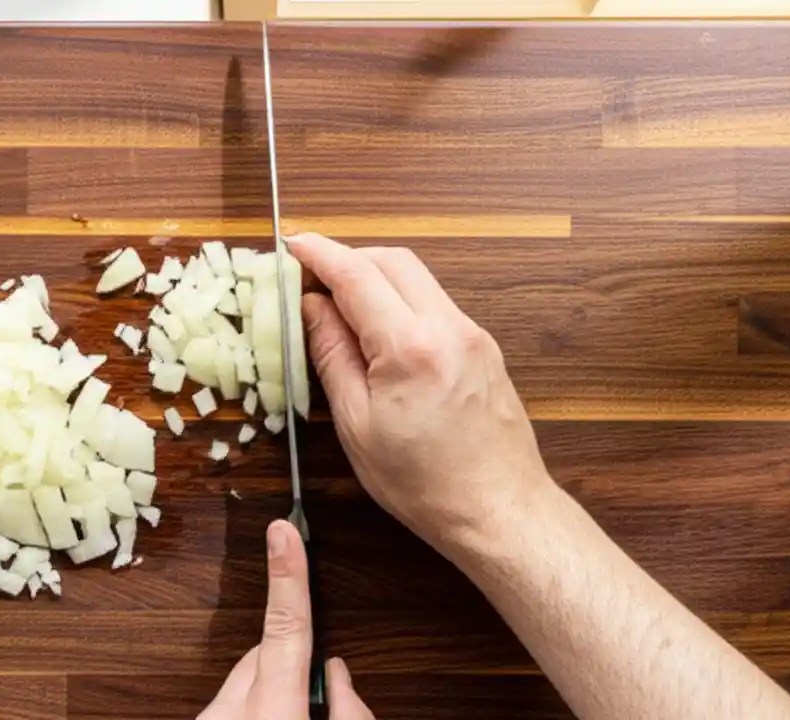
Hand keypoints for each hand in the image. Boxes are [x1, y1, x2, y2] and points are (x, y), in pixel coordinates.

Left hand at [199, 519, 374, 719]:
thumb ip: (348, 714)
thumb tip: (337, 671)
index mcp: (272, 713)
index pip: (285, 630)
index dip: (288, 577)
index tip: (282, 530)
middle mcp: (227, 713)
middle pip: (265, 656)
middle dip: (294, 667)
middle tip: (320, 703)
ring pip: (247, 685)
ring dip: (273, 698)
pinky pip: (231, 708)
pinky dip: (253, 714)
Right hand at [288, 233, 552, 550]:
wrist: (498, 510)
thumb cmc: (423, 483)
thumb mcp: (356, 425)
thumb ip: (331, 356)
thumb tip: (311, 308)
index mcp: (410, 348)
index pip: (356, 275)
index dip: (318, 253)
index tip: (290, 243)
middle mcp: (448, 328)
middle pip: (392, 260)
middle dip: (348, 258)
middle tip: (310, 278)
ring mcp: (473, 334)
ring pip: (417, 278)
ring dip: (376, 279)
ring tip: (340, 308)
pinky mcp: (484, 347)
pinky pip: (435, 304)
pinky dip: (401, 301)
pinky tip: (378, 332)